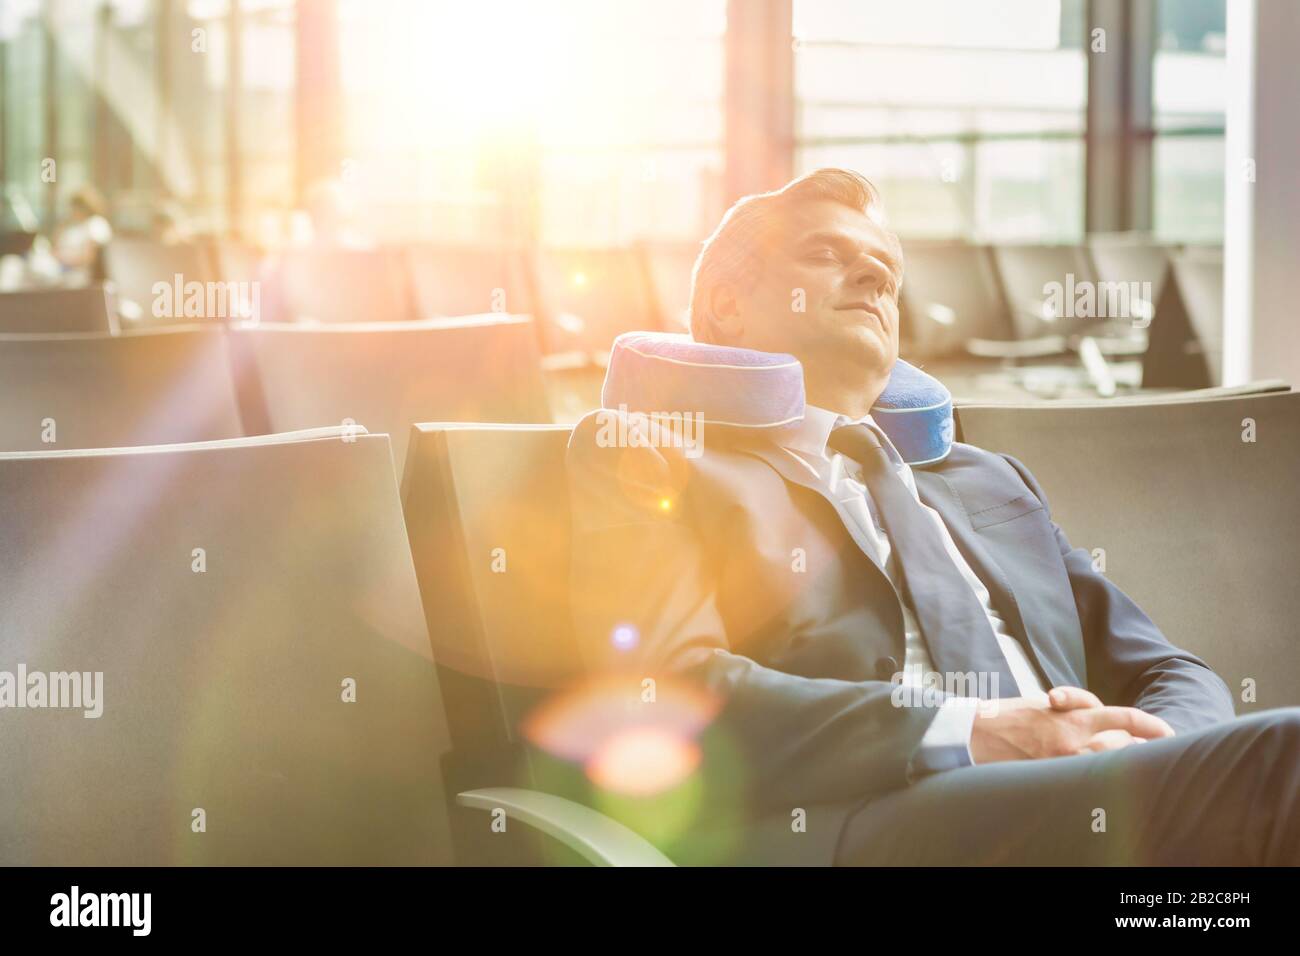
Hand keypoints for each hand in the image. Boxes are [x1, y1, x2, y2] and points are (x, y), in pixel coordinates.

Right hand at [970, 685, 1174, 763]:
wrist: (975, 732)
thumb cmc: (1010, 716)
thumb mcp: (1048, 705)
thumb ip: (1076, 712)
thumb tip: (1101, 726)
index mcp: (1077, 715)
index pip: (1127, 718)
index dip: (1152, 727)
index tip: (1168, 734)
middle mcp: (1076, 736)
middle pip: (1125, 744)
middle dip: (1137, 750)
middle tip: (1146, 754)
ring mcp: (1065, 758)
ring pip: (1108, 761)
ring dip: (1118, 763)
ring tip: (1124, 767)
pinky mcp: (1051, 774)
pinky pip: (1083, 778)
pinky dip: (1093, 777)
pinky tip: (1091, 777)